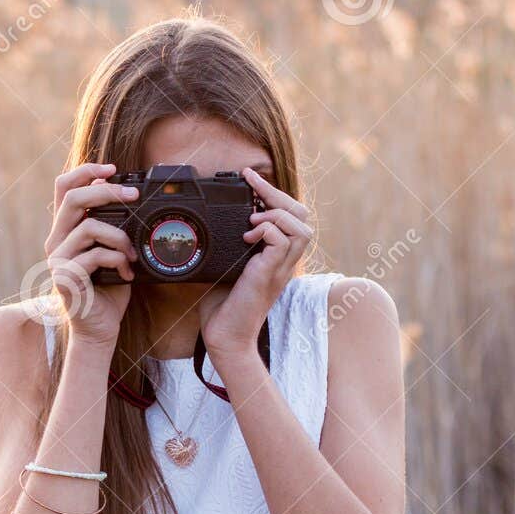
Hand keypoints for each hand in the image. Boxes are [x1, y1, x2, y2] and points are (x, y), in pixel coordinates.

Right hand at [42, 162, 138, 348]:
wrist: (98, 328)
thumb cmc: (106, 289)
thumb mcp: (110, 249)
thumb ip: (108, 222)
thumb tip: (116, 188)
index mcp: (65, 229)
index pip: (64, 187)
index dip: (86, 171)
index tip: (112, 169)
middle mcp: (56, 241)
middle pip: (74, 198)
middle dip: (107, 191)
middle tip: (133, 195)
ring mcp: (58, 259)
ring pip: (89, 227)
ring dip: (120, 236)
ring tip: (132, 253)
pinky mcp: (66, 278)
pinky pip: (95, 256)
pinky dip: (118, 260)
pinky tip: (127, 272)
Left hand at [198, 167, 312, 363]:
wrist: (224, 336)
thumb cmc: (222, 307)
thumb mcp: (225, 267)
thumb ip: (229, 245)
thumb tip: (211, 221)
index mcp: (277, 257)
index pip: (292, 217)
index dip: (275, 193)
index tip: (250, 177)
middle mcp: (284, 261)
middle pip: (303, 216)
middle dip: (278, 194)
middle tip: (253, 187)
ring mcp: (280, 268)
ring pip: (301, 226)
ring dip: (275, 214)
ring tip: (251, 221)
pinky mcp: (270, 275)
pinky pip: (283, 240)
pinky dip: (266, 231)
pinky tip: (247, 238)